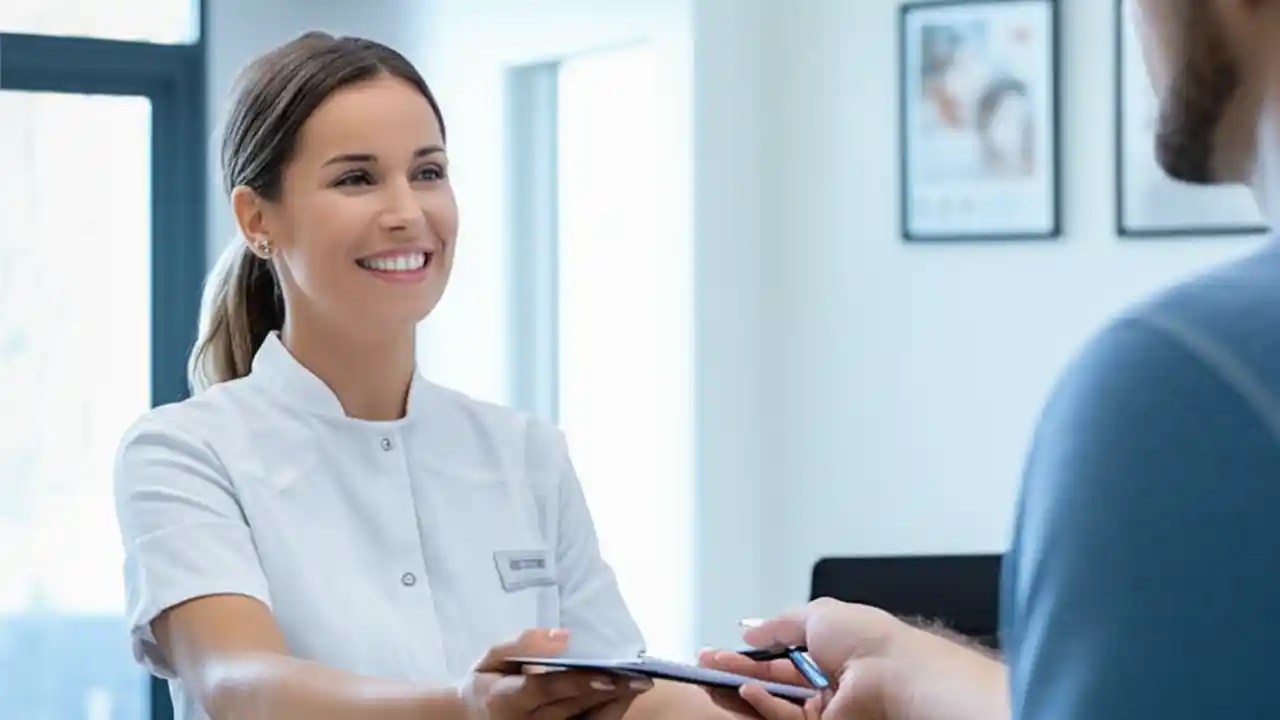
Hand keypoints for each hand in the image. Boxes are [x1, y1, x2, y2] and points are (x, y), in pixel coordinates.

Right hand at [458, 628, 653, 719]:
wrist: (472, 719)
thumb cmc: (487, 682)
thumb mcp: (491, 658)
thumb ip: (523, 645)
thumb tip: (563, 636)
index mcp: (505, 701)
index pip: (544, 690)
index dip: (576, 683)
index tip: (606, 674)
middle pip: (571, 708)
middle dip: (607, 692)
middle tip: (639, 677)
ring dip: (613, 705)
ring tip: (637, 685)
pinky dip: (607, 713)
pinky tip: (623, 695)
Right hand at [699, 599, 1007, 719]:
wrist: (895, 675)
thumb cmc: (869, 640)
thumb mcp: (816, 614)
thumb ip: (777, 624)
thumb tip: (748, 628)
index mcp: (830, 651)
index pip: (781, 654)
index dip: (750, 652)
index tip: (721, 648)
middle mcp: (826, 682)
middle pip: (771, 680)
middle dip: (734, 670)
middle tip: (704, 662)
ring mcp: (823, 709)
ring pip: (771, 702)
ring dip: (739, 687)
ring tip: (712, 675)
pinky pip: (783, 718)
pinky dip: (762, 703)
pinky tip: (746, 688)